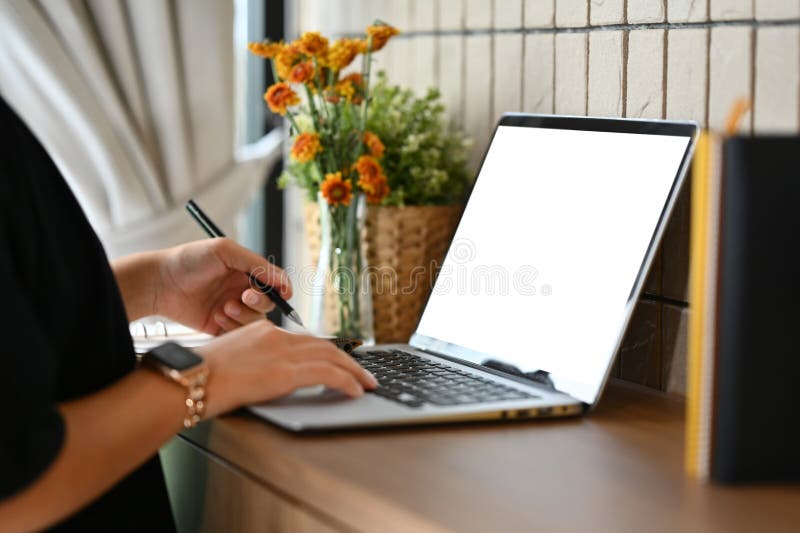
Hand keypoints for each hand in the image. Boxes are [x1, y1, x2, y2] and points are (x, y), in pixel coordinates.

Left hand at [156, 238, 289, 334]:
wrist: (158, 283)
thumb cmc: (188, 260)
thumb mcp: (225, 251)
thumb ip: (257, 263)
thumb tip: (282, 279)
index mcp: (245, 271)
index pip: (275, 282)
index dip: (282, 289)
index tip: (284, 294)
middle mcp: (241, 290)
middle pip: (268, 304)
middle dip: (259, 302)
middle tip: (242, 297)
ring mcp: (231, 310)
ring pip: (255, 321)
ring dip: (244, 316)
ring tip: (223, 308)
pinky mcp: (220, 327)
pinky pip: (238, 335)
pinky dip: (231, 328)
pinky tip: (215, 317)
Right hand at [195, 321, 377, 415]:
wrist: (185, 379)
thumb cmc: (197, 377)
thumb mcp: (228, 363)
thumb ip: (251, 365)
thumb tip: (262, 379)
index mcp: (262, 333)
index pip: (303, 340)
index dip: (324, 351)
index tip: (338, 361)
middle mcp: (275, 337)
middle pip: (322, 345)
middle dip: (346, 359)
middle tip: (362, 373)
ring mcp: (281, 352)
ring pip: (331, 355)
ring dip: (353, 370)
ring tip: (367, 383)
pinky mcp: (284, 370)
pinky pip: (327, 373)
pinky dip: (346, 381)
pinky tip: (356, 391)